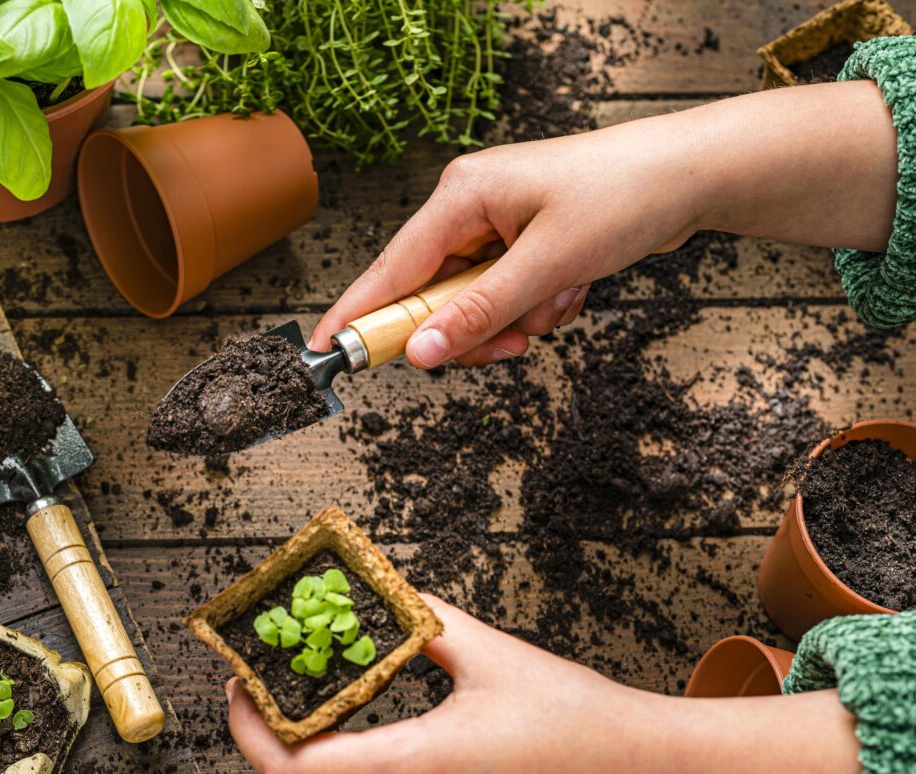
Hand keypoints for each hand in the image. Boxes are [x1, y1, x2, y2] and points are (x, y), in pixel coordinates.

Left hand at [227, 595, 860, 773]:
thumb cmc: (584, 721)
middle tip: (260, 691)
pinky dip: (346, 772)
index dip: (249, 728)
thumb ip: (421, 622)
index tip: (240, 684)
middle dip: (263, 745)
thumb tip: (377, 592)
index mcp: (416, 770)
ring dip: (304, 758)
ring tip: (307, 698)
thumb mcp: (491, 653)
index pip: (292, 769)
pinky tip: (360, 722)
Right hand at [310, 81, 897, 369]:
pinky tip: (572, 289)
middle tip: (511, 345)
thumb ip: (478, 312)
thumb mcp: (547, 266)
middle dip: (472, 329)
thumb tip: (419, 353)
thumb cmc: (625, 196)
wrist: (694, 175)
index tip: (324, 353)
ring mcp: (497, 226)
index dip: (358, 316)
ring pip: (473, 305)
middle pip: (433, 297)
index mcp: (461, 196)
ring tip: (559, 303)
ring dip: (514, 320)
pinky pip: (506, 297)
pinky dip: (537, 307)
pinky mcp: (522, 242)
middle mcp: (469, 208)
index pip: (391, 269)